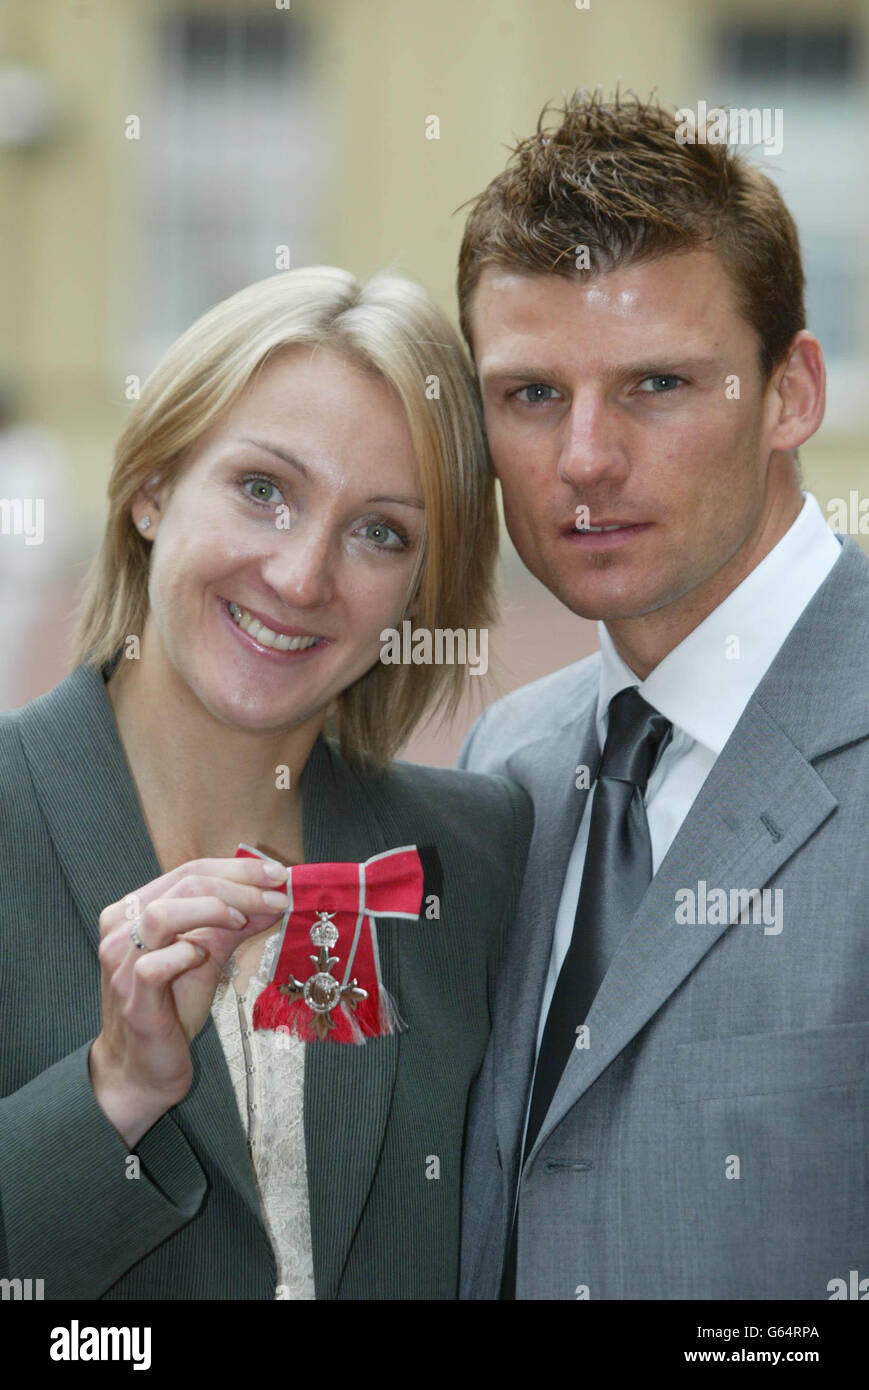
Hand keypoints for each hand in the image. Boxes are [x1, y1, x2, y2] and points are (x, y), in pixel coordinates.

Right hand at [89, 855, 288, 1146]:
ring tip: (244, 921)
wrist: (143, 1068)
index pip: (190, 871)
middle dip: (239, 885)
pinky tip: (204, 958)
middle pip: (183, 884)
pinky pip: (153, 967)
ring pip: (162, 915)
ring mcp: (122, 965)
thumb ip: (233, 926)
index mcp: (135, 910)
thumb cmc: (172, 1007)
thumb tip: (274, 898)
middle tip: (277, 895)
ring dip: (213, 909)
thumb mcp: (207, 956)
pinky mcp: (133, 1000)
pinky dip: (184, 955)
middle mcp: (121, 930)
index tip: (277, 874)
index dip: (237, 869)